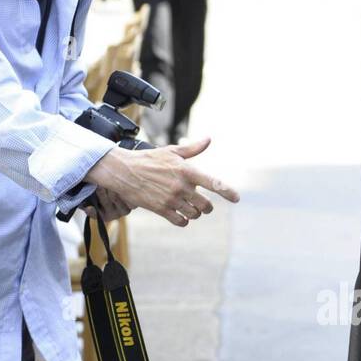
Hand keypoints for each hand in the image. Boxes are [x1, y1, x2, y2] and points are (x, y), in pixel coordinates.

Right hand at [83, 137, 239, 227]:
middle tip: (202, 205)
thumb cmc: (149, 159)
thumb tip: (208, 139)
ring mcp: (172, 199)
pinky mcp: (161, 209)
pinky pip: (181, 221)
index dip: (228, 191)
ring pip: (194, 214)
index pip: (214, 183)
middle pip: (206, 205)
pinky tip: (181, 215)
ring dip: (195, 213)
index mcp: (187, 170)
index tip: (237, 198)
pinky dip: (184, 220)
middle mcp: (181, 186)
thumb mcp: (172, 152)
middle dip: (207, 207)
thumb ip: (193, 149)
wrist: (124, 171)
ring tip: (190, 208)